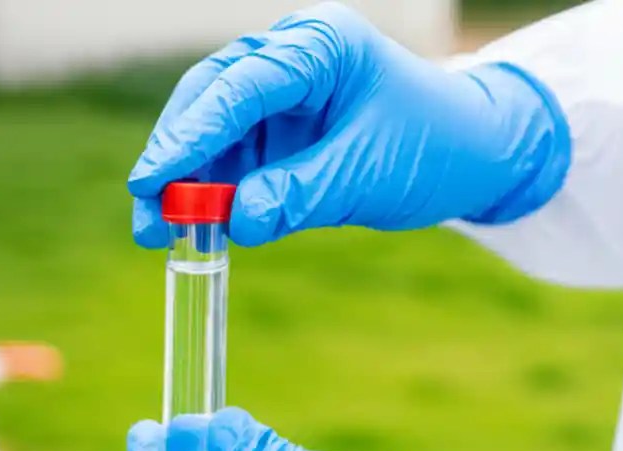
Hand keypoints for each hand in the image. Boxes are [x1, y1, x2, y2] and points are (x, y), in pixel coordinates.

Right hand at [128, 2, 570, 247]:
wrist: (475, 155)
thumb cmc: (434, 148)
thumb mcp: (366, 175)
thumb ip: (299, 195)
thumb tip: (236, 223)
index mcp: (320, 45)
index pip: (242, 86)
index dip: (193, 134)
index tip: (155, 178)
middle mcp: (291, 58)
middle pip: (210, 99)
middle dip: (175, 157)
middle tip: (147, 211)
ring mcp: (280, 94)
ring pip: (212, 132)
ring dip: (184, 182)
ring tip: (156, 232)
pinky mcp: (277, 131)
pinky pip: (231, 160)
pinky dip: (211, 193)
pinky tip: (192, 227)